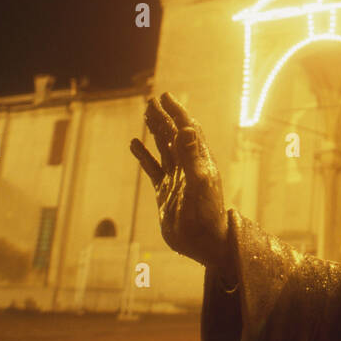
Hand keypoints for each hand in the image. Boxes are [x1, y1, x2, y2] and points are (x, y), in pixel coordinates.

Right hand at [129, 93, 234, 276]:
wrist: (204, 244)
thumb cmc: (206, 215)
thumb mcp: (198, 182)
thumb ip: (191, 155)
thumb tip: (187, 127)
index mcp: (199, 160)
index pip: (187, 129)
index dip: (177, 112)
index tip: (166, 96)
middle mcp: (188, 166)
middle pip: (174, 135)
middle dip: (164, 117)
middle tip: (152, 100)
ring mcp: (176, 178)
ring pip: (163, 148)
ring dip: (155, 130)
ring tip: (146, 114)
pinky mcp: (165, 192)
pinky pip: (153, 167)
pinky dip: (144, 154)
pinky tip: (134, 143)